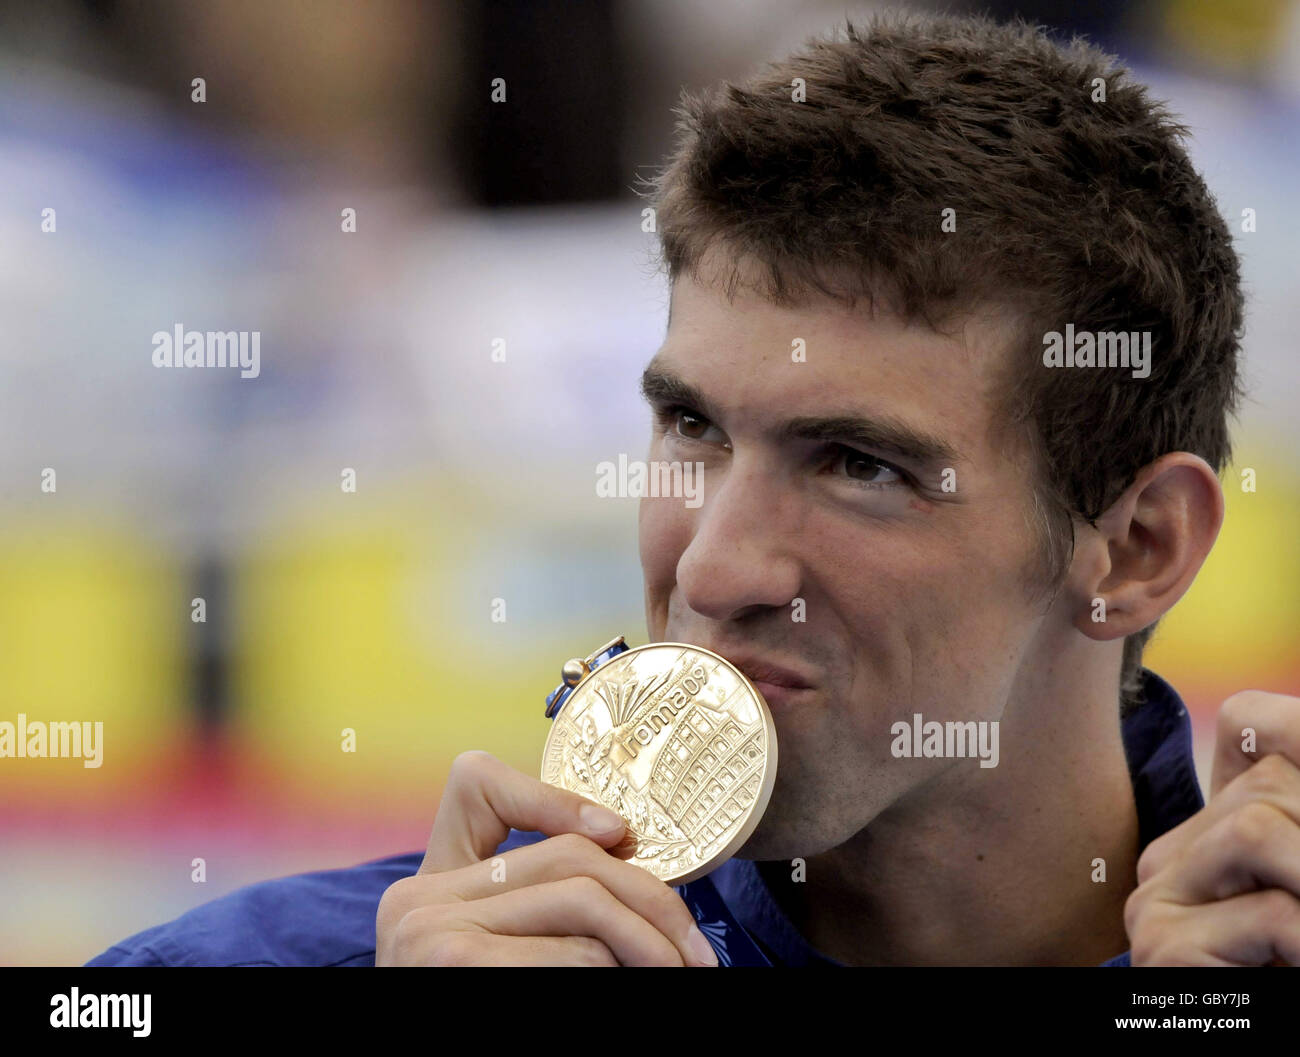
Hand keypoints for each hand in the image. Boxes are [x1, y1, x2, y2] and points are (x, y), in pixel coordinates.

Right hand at [375, 750, 718, 965]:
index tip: (623, 834)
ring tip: (679, 969)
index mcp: (427, 885)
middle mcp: (418, 897)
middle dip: (649, 896)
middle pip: (566, 854)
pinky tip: (629, 981)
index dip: (555, 798)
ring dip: (649, 939)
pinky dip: (615, 969)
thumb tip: (634, 878)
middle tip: (695, 946)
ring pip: (581, 897)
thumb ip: (532, 907)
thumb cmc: (472, 1004)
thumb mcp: (492, 951)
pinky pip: (574, 952)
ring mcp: (429, 928)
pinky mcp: (452, 961)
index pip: (476, 785)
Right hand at [1124, 690, 1299, 964]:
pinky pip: (1274, 913)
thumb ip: (1282, 756)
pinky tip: (1297, 969)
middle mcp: (1171, 855)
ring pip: (1260, 827)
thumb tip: (1258, 712)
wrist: (1276, 1022)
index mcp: (1210, 824)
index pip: (1253, 724)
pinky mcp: (1167, 950)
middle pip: (1271, 779)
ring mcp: (1158, 901)